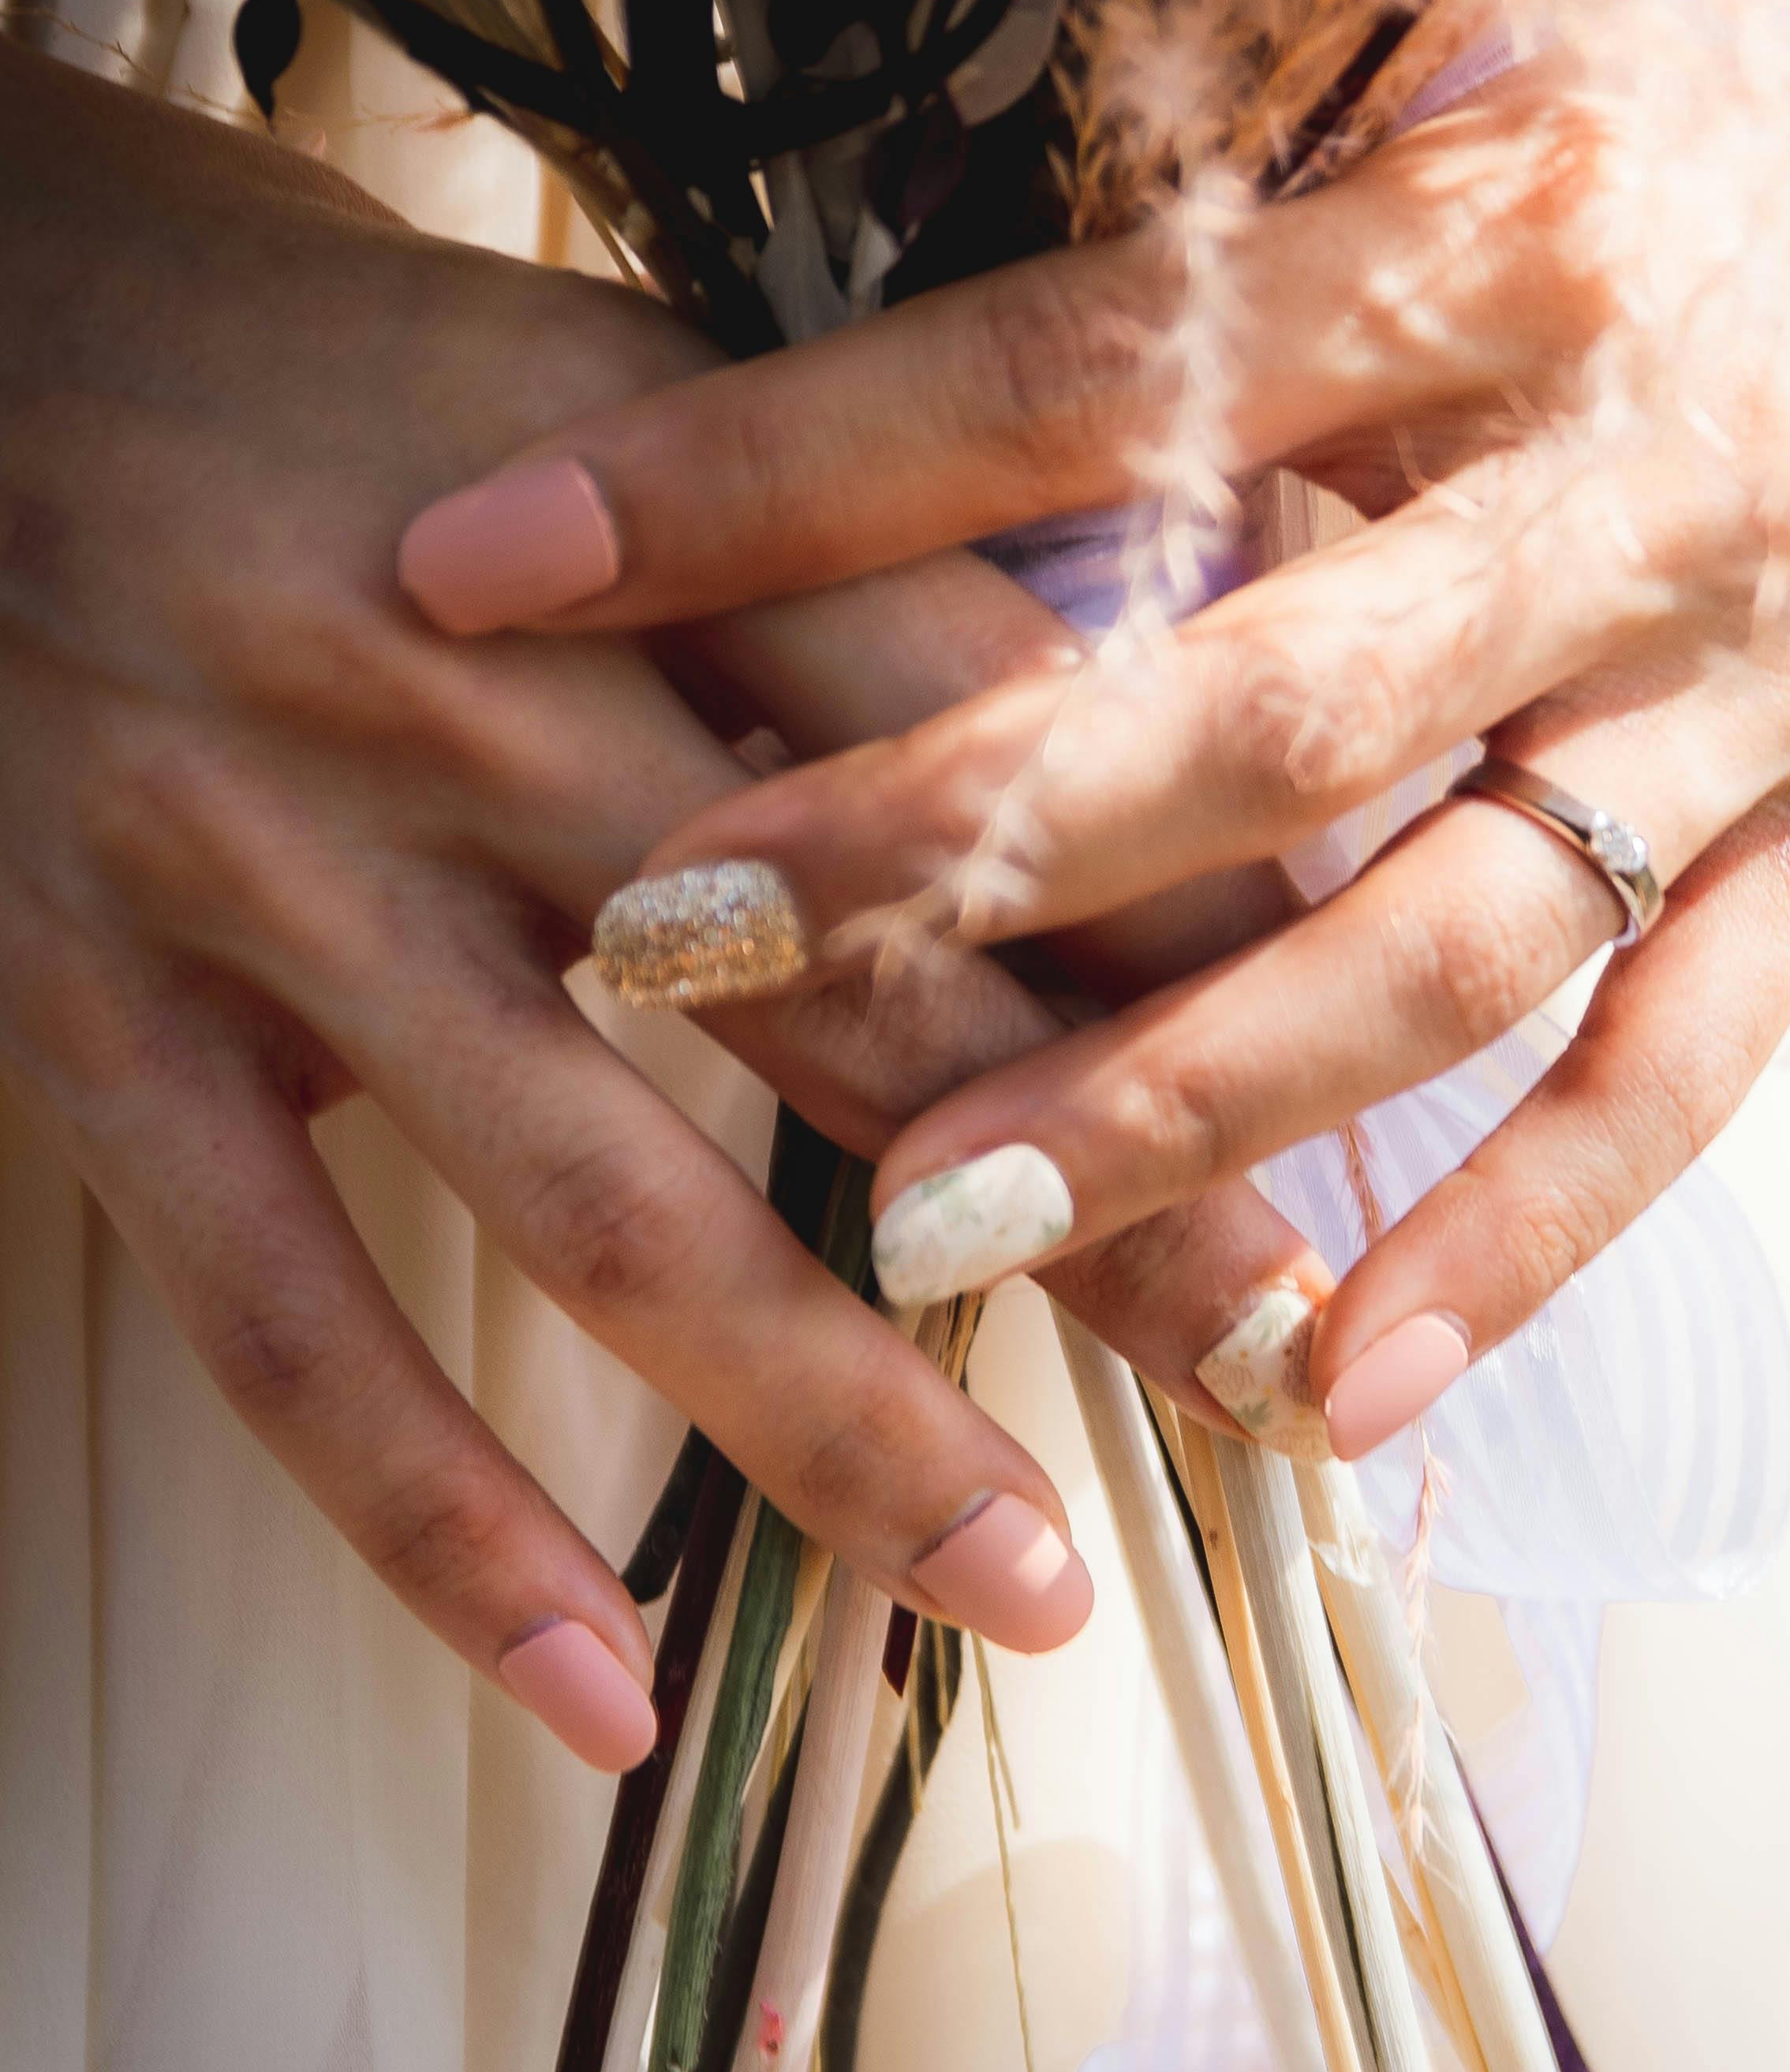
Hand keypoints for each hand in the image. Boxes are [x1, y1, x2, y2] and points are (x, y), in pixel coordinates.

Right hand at [0, 46, 1340, 1743]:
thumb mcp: (618, 385)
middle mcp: (470, 687)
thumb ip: (872, 564)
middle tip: (1281, 1388)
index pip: (993, 759)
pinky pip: (283, 1320)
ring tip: (1026, 1591)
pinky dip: (440, 1526)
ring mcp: (264, 865)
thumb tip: (1187, 717)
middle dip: (1094, 1212)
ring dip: (834, 1421)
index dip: (1198, 947)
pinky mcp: (85, 1013)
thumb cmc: (315, 369)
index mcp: (648, 518)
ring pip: (601, 1197)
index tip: (1378, 1117)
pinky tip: (602, 1702)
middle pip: (852, 997)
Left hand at [395, 0, 1789, 1458]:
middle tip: (642, 954)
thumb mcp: (1484, 75)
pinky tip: (1331, 1403)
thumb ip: (1248, 296)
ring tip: (927, 1234)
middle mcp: (1636, 477)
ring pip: (1445, 937)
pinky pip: (1681, 1079)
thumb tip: (930, 486)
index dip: (755, 479)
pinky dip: (1514, 1246)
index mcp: (1507, 235)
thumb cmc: (1753, 48)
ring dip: (1181, 1101)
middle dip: (925, 847)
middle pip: (1241, 706)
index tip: (474, 566)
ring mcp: (1763, 683)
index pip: (1065, 374)